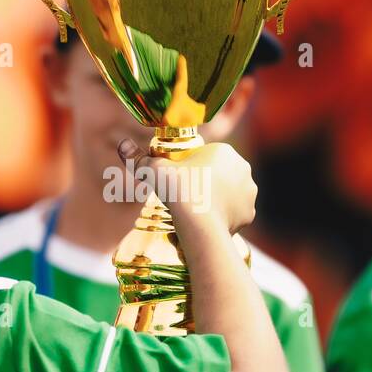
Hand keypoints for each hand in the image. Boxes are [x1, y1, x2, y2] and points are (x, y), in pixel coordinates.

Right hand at [117, 138, 256, 233]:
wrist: (200, 226)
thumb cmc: (179, 192)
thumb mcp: (154, 172)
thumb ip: (137, 158)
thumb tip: (122, 145)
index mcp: (225, 151)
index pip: (206, 155)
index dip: (190, 166)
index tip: (179, 179)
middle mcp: (243, 168)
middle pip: (219, 173)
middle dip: (206, 181)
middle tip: (186, 195)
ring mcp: (249, 192)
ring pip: (229, 192)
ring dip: (217, 198)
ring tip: (197, 209)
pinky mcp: (249, 214)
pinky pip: (235, 212)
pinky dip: (224, 216)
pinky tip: (209, 220)